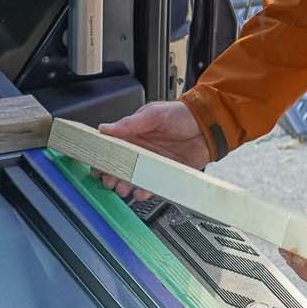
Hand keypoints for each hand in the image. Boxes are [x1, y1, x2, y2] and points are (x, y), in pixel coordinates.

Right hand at [94, 101, 210, 200]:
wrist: (210, 127)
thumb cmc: (183, 115)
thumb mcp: (154, 114)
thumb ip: (130, 123)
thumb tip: (105, 128)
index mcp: (133, 133)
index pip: (111, 147)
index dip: (102, 157)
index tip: (96, 165)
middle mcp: (140, 149)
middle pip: (118, 166)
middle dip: (110, 175)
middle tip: (108, 180)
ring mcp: (151, 162)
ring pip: (132, 178)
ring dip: (125, 185)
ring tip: (123, 188)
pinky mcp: (164, 173)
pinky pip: (150, 186)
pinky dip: (144, 192)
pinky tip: (140, 193)